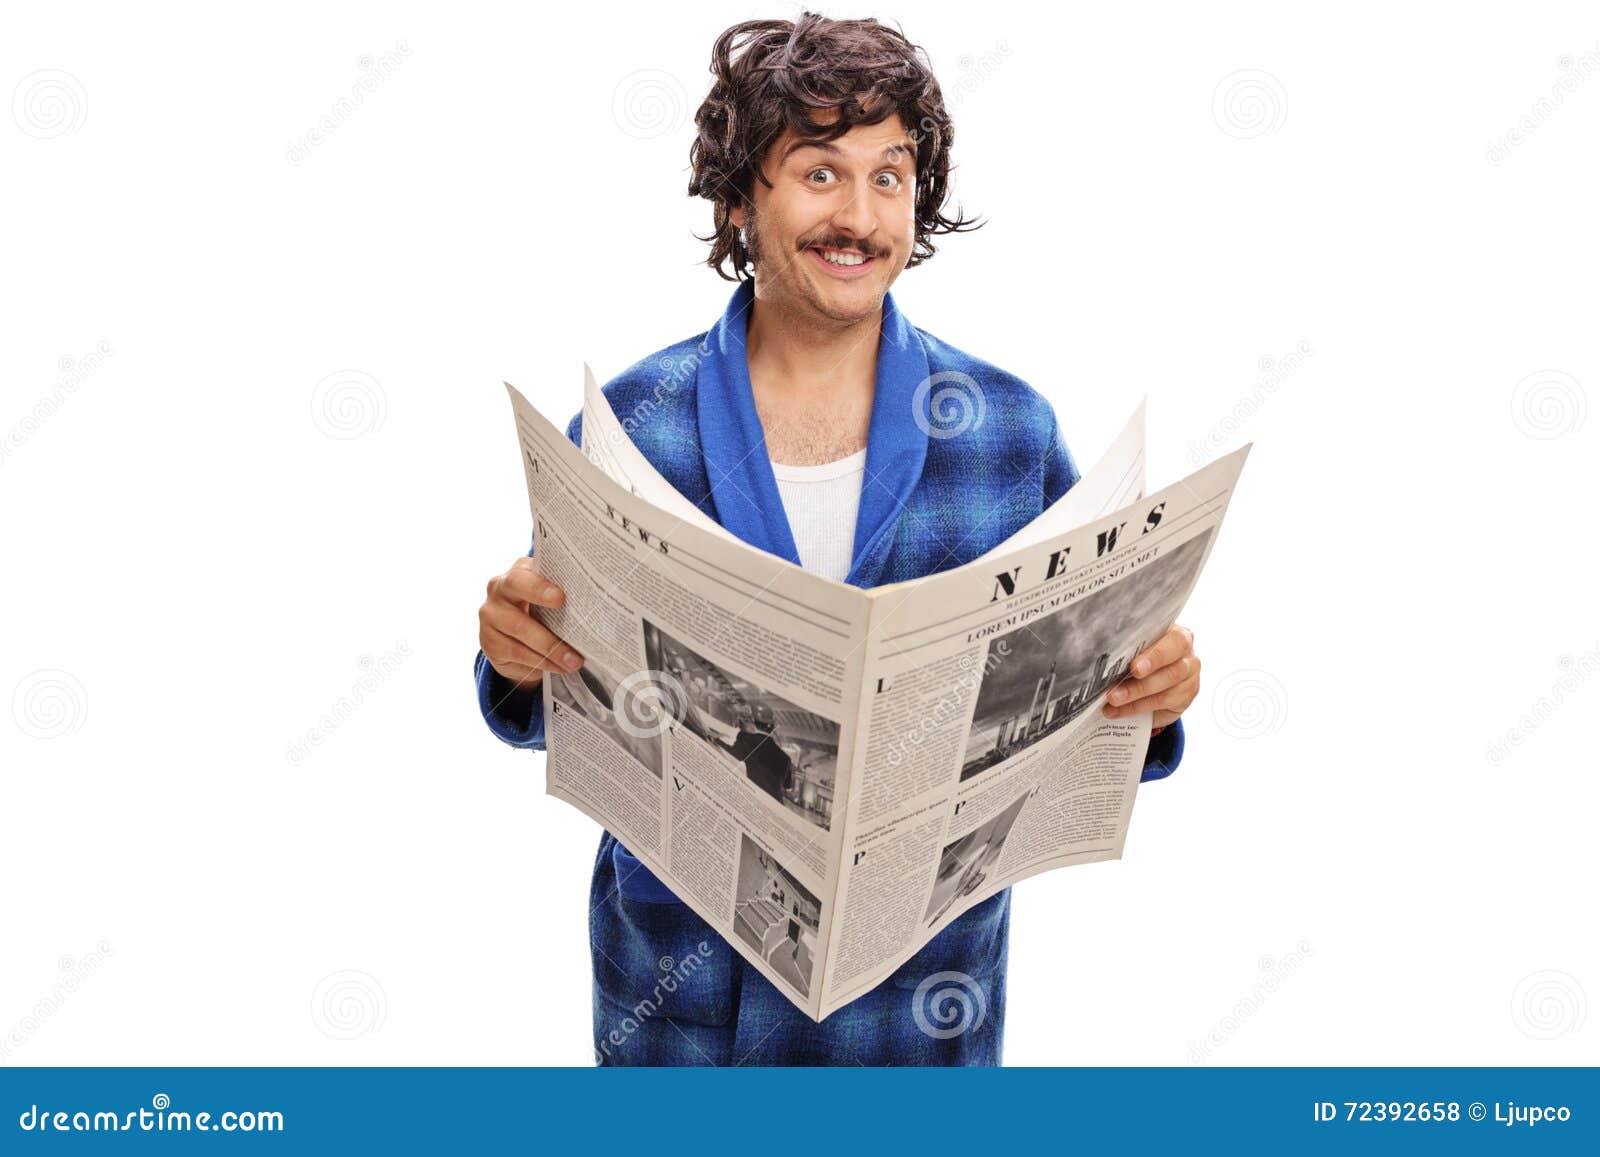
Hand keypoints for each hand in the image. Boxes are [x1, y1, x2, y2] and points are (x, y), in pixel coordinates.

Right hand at [478, 556, 582, 690]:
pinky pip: (516, 653)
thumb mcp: (549, 597)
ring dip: (550, 650)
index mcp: (517, 572)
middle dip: (546, 615)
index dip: (540, 587)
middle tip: (573, 637)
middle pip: (519, 612)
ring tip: (574, 661)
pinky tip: (558, 667)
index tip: (561, 598)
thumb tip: (597, 606)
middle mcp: (498, 589)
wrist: (513, 633)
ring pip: (519, 632)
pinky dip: (541, 662)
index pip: (523, 575)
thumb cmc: (540, 607)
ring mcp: (490, 616)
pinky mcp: (489, 642)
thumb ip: (563, 593)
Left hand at [1102, 624, 1197, 728]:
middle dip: (1141, 684)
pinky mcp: (1185, 699)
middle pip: (1171, 671)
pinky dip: (1136, 708)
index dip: (1155, 656)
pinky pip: (1161, 705)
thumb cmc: (1144, 651)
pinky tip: (1118, 711)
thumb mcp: (1138, 644)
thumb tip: (1098, 654)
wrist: (1155, 674)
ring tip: (1111, 701)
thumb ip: (1129, 646)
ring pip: (1165, 691)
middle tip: (1114, 692)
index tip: (1133, 667)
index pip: (1175, 642)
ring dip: (1135, 698)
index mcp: (1179, 636)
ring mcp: (1190, 679)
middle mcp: (1188, 657)